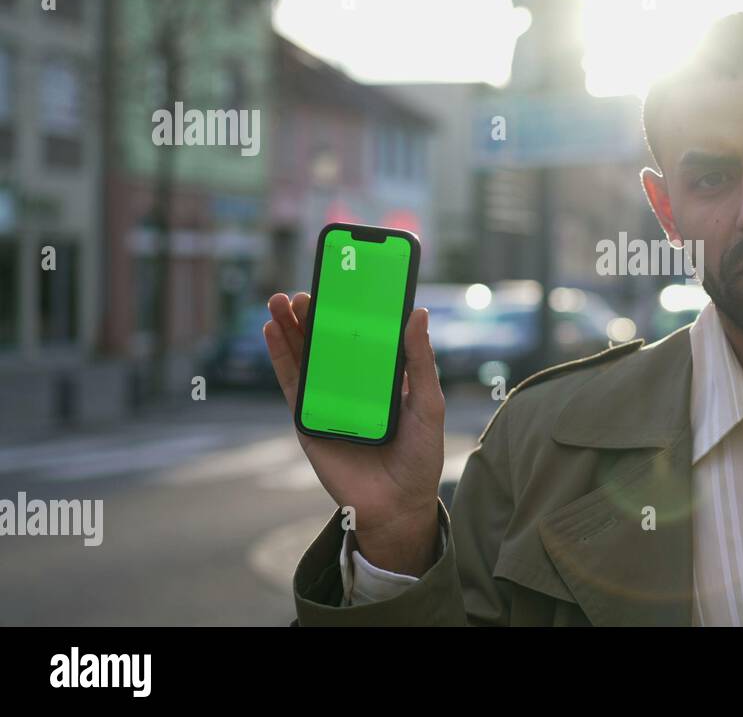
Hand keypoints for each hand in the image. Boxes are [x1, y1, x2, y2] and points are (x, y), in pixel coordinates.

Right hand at [263, 292, 444, 575]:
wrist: (398, 503)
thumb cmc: (421, 453)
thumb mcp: (428, 402)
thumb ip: (420, 359)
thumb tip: (417, 312)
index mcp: (384, 375)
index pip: (364, 335)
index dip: (352, 309)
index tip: (343, 281)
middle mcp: (354, 382)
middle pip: (328, 340)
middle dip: (315, 314)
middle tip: (306, 289)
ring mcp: (328, 398)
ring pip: (305, 355)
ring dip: (291, 327)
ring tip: (280, 300)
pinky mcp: (308, 418)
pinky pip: (291, 381)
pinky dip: (280, 355)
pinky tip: (272, 331)